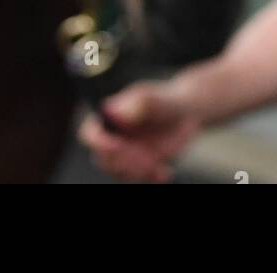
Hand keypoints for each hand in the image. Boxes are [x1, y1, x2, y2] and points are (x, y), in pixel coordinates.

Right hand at [78, 78, 203, 182]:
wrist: (186, 112)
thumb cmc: (166, 100)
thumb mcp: (156, 98)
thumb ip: (138, 102)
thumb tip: (115, 112)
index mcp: (109, 117)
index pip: (89, 133)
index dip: (98, 143)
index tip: (117, 145)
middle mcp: (113, 137)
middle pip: (102, 159)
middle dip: (123, 162)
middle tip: (146, 160)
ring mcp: (125, 153)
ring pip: (118, 172)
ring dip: (136, 172)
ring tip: (156, 166)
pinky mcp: (138, 165)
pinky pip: (138, 177)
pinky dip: (150, 177)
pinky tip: (165, 172)